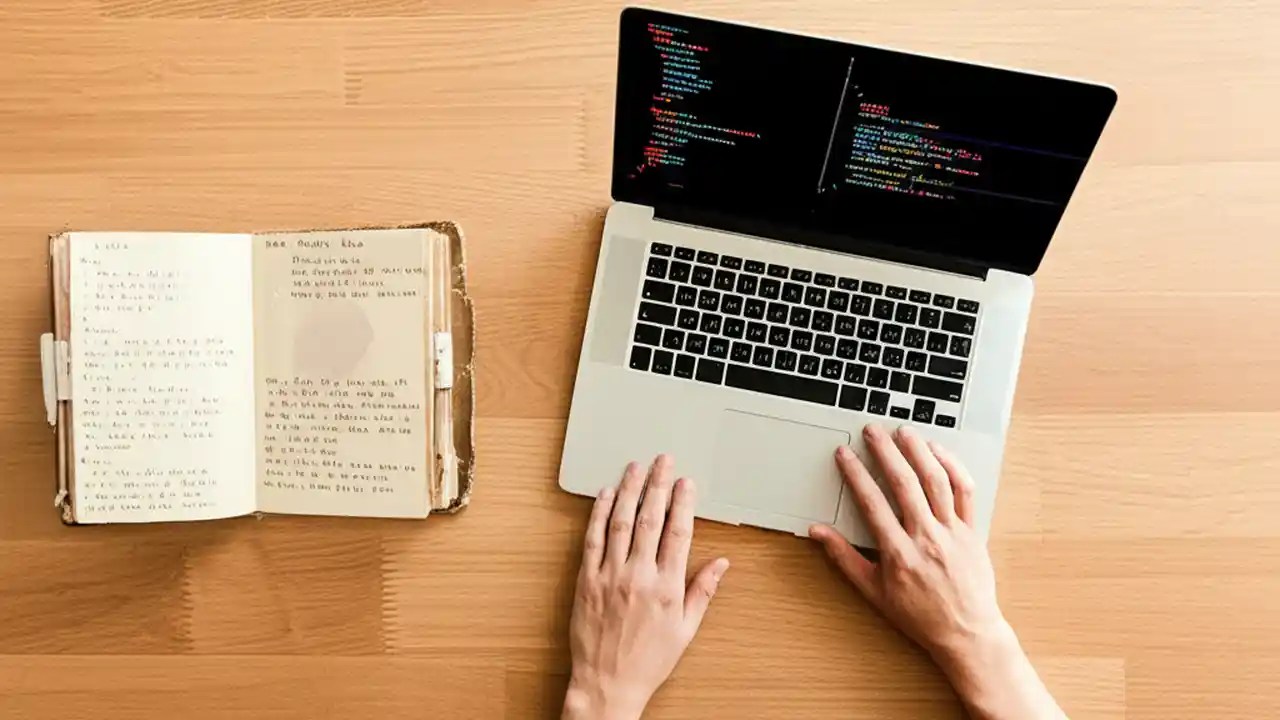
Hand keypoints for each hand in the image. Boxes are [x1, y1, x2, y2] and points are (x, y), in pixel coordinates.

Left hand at [563, 456, 729, 719]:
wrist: (608, 683)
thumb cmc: (648, 661)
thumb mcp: (686, 630)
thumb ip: (703, 591)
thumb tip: (722, 563)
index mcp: (667, 587)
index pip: (678, 532)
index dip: (682, 502)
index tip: (685, 482)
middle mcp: (638, 576)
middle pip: (650, 518)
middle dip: (657, 485)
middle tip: (662, 461)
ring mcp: (610, 576)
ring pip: (620, 522)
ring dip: (628, 490)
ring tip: (635, 468)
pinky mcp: (586, 581)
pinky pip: (592, 539)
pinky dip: (599, 514)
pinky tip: (605, 496)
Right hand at [810, 425, 1065, 719]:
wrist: (966, 632)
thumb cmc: (919, 615)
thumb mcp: (873, 591)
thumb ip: (843, 558)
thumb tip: (818, 533)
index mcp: (898, 553)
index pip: (872, 502)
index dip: (855, 474)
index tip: (844, 454)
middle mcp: (926, 537)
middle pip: (905, 483)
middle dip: (885, 451)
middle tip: (871, 430)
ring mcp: (952, 531)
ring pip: (936, 480)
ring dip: (918, 451)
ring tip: (903, 432)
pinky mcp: (972, 530)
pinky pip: (965, 490)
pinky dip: (952, 466)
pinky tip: (938, 451)